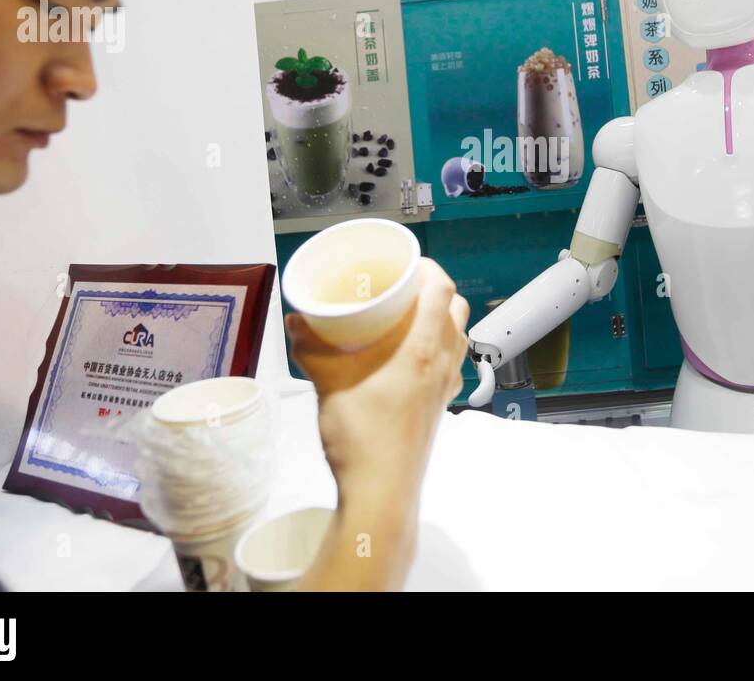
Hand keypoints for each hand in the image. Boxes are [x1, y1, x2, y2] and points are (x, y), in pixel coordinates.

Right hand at [285, 257, 468, 513]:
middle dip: (433, 290)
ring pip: (456, 335)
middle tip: (401, 288)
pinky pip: (449, 362)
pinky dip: (435, 347)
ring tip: (403, 317)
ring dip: (438, 318)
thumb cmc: (361, 437)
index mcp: (423, 348)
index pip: (443, 289)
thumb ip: (311, 348)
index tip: (407, 262)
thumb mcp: (328, 382)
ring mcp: (446, 386)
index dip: (430, 267)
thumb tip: (297, 320)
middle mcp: (443, 362)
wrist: (381, 491)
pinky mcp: (441, 405)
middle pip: (456, 308)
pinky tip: (405, 357)